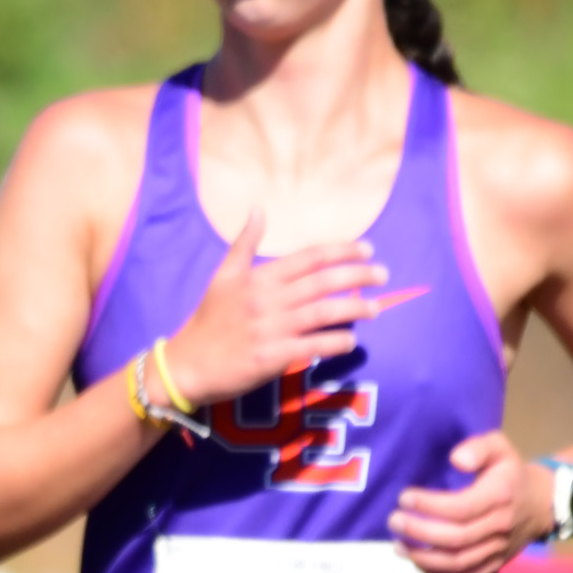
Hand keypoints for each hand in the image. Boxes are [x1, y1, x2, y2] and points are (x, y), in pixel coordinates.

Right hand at [161, 208, 388, 406]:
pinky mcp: (272, 358)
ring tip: (377, 308)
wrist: (189, 363)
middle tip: (383, 275)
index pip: (308, 258)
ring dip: (354, 310)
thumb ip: (244, 243)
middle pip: (322, 283)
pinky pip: (312, 346)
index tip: (367, 249)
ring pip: (323, 313)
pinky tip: (351, 340)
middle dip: (357, 276)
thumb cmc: (209, 319)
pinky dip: (335, 342)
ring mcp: (270, 329)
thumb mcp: (223, 276)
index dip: (340, 251)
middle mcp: (267, 300)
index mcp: (257, 277)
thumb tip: (258, 209)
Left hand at [388, 431, 553, 572]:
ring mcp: (498, 550)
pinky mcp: (495, 565)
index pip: (461, 508)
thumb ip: (478, 448)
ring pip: (459, 563)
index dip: (430, 506)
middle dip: (420, 533)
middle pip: (456, 539)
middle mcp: (499, 527)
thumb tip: (455, 459)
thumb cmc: (511, 472)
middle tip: (394, 521)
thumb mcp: (499, 447)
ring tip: (398, 545)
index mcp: (499, 496)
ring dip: (424, 558)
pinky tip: (418, 563)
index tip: (404, 498)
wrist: (543, 504)